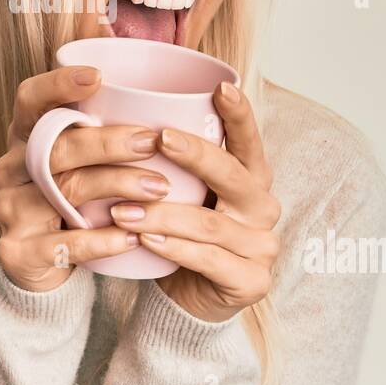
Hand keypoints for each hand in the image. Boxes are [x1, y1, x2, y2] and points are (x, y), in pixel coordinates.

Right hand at [0, 64, 173, 291]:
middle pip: (55, 147)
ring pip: (64, 190)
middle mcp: (10, 168)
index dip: (58, 85)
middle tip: (151, 141)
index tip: (98, 78)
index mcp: (23, 137)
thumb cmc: (71, 198)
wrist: (40, 265)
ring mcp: (10, 210)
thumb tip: (153, 81)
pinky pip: (65, 242)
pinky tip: (134, 236)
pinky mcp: (17, 250)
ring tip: (159, 188)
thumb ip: (101, 125)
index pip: (29, 99)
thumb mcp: (78, 161)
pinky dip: (102, 240)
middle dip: (107, 142)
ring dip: (117, 185)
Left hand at [110, 81, 281, 322]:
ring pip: (210, 223)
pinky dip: (174, 248)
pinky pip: (208, 260)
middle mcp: (263, 207)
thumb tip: (132, 110)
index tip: (221, 87)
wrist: (188, 297)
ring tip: (123, 208)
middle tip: (159, 137)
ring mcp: (262, 246)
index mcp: (251, 178)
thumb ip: (173, 161)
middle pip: (232, 175)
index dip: (240, 115)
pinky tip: (146, 240)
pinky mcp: (251, 281)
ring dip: (163, 213)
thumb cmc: (181, 233)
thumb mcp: (181, 193)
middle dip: (195, 154)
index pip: (248, 141)